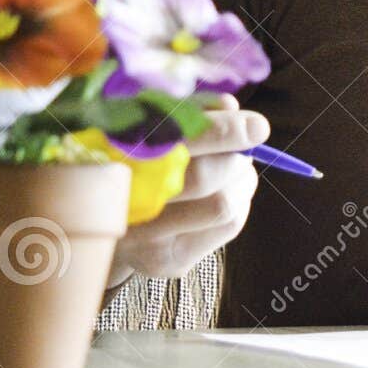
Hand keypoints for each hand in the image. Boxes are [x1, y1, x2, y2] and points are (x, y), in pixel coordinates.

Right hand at [105, 93, 268, 289]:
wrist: (109, 226)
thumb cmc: (140, 163)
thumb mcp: (156, 128)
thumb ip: (188, 113)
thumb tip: (228, 105)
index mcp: (111, 154)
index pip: (174, 141)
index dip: (221, 132)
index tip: (257, 126)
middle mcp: (122, 199)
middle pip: (203, 177)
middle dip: (234, 159)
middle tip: (236, 153)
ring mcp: (141, 237)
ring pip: (223, 204)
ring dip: (241, 182)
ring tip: (231, 173)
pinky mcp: (165, 261)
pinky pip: (229, 225)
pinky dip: (240, 202)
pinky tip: (222, 195)